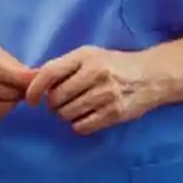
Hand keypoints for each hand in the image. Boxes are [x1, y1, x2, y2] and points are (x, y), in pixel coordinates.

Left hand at [26, 46, 157, 134]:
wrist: (151, 75)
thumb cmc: (115, 65)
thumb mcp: (90, 55)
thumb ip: (64, 66)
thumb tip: (32, 80)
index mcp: (86, 56)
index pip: (50, 72)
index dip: (35, 88)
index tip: (31, 99)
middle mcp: (95, 73)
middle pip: (56, 98)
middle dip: (54, 104)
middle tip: (62, 102)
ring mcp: (106, 94)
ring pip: (67, 114)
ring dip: (66, 115)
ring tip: (76, 108)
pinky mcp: (114, 113)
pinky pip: (82, 126)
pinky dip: (78, 125)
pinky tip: (86, 116)